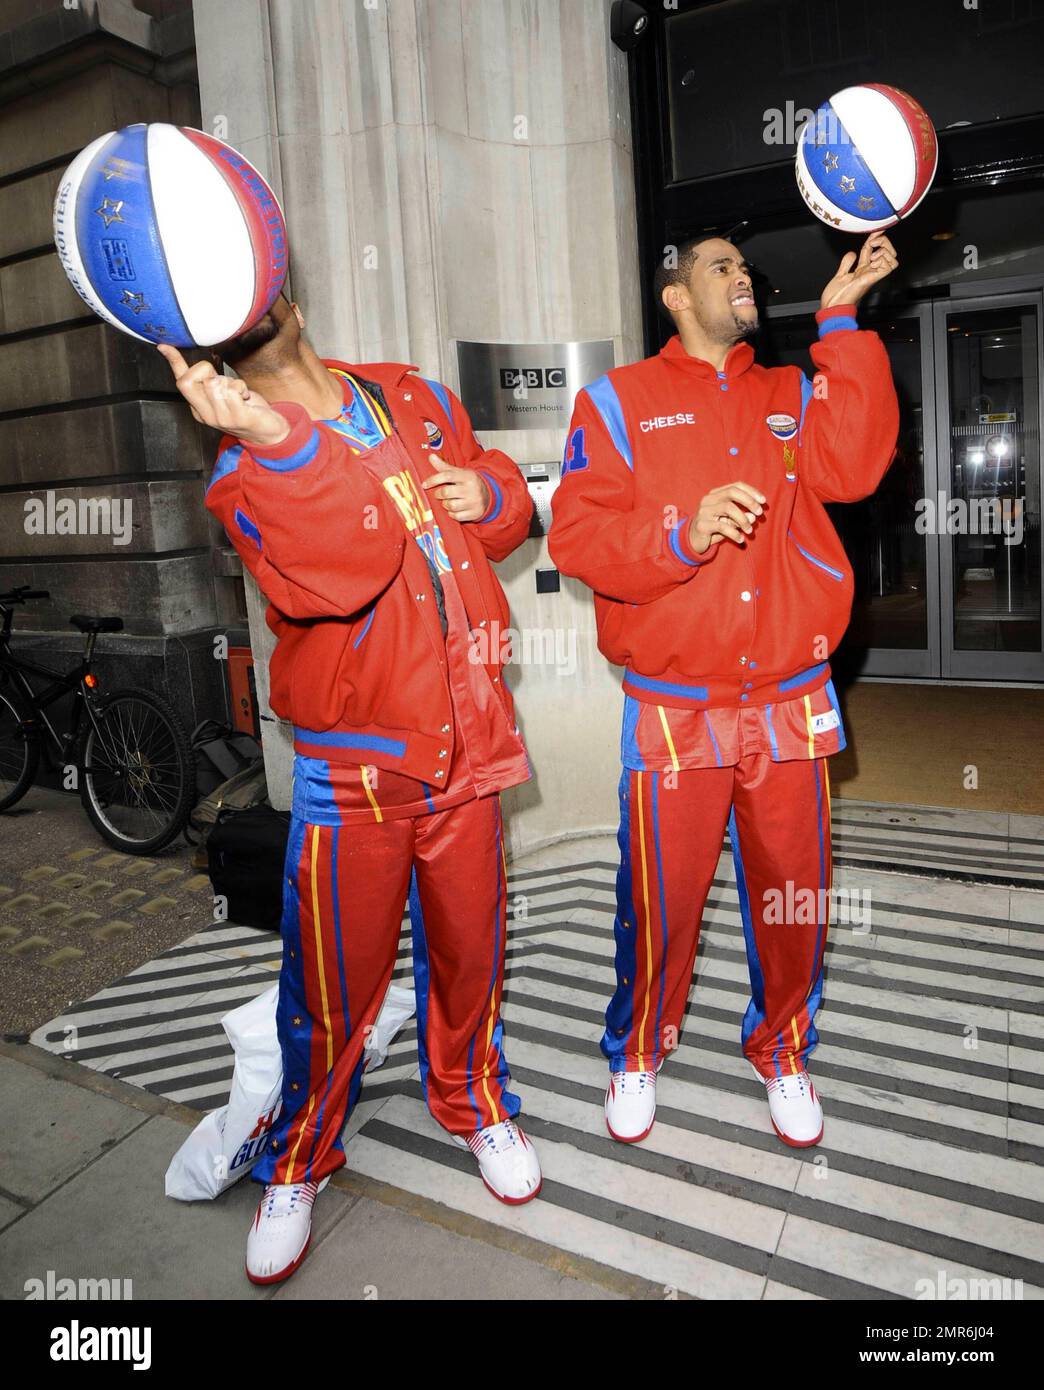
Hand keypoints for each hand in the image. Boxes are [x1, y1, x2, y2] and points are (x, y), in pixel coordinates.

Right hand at [156, 344, 289, 447]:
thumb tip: (194, 362)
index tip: (163, 345)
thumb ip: (207, 380)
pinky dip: (241, 387)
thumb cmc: (245, 409)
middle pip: (188, 382)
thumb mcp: (222, 393)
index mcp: (198, 409)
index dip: (173, 362)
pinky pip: (232, 390)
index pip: (181, 383)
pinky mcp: (238, 418)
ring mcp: (221, 419)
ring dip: (229, 381)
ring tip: (238, 393)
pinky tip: (245, 398)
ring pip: (213, 383)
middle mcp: (206, 415)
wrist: (269, 433)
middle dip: (204, 370)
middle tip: (222, 381)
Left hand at [421, 461, 490, 521]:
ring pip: (451, 506)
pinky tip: (454, 509)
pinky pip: (456, 516)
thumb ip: (444, 466)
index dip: (433, 480)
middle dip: (439, 494)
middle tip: (439, 494)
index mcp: (467, 476)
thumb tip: (431, 456)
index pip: (447, 476)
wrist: (490, 495)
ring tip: (448, 501)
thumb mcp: (460, 472)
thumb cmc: (469, 483)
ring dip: (445, 504)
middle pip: (447, 492)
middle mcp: (471, 489)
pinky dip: (452, 514)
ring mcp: (474, 502)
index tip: (424, 484)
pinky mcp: (474, 513)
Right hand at [687, 482, 765, 553]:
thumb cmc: (714, 528)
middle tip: (759, 513)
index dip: (751, 491)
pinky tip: (741, 540)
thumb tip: (754, 516)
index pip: (736, 486)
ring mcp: (704, 511)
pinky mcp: (702, 525)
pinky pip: (722, 527)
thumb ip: (741, 517)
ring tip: (750, 530)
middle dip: (749, 501)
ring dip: (743, 519)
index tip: (764, 501)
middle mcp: (708, 500)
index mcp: (716, 494)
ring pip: (728, 508)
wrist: (693, 541)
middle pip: (732, 492)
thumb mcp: (730, 521)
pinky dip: (734, 533)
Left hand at [819, 231, 898, 309]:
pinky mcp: (871, 279)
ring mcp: (871, 275)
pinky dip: (883, 258)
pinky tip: (873, 259)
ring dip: (885, 250)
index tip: (876, 230)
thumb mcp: (840, 275)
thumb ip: (847, 264)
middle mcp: (869, 272)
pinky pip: (888, 266)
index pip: (873, 250)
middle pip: (888, 253)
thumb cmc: (835, 298)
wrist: (832, 308)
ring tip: (873, 252)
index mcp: (862, 270)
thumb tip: (852, 253)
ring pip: (892, 258)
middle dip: (884, 242)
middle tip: (873, 241)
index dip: (875, 238)